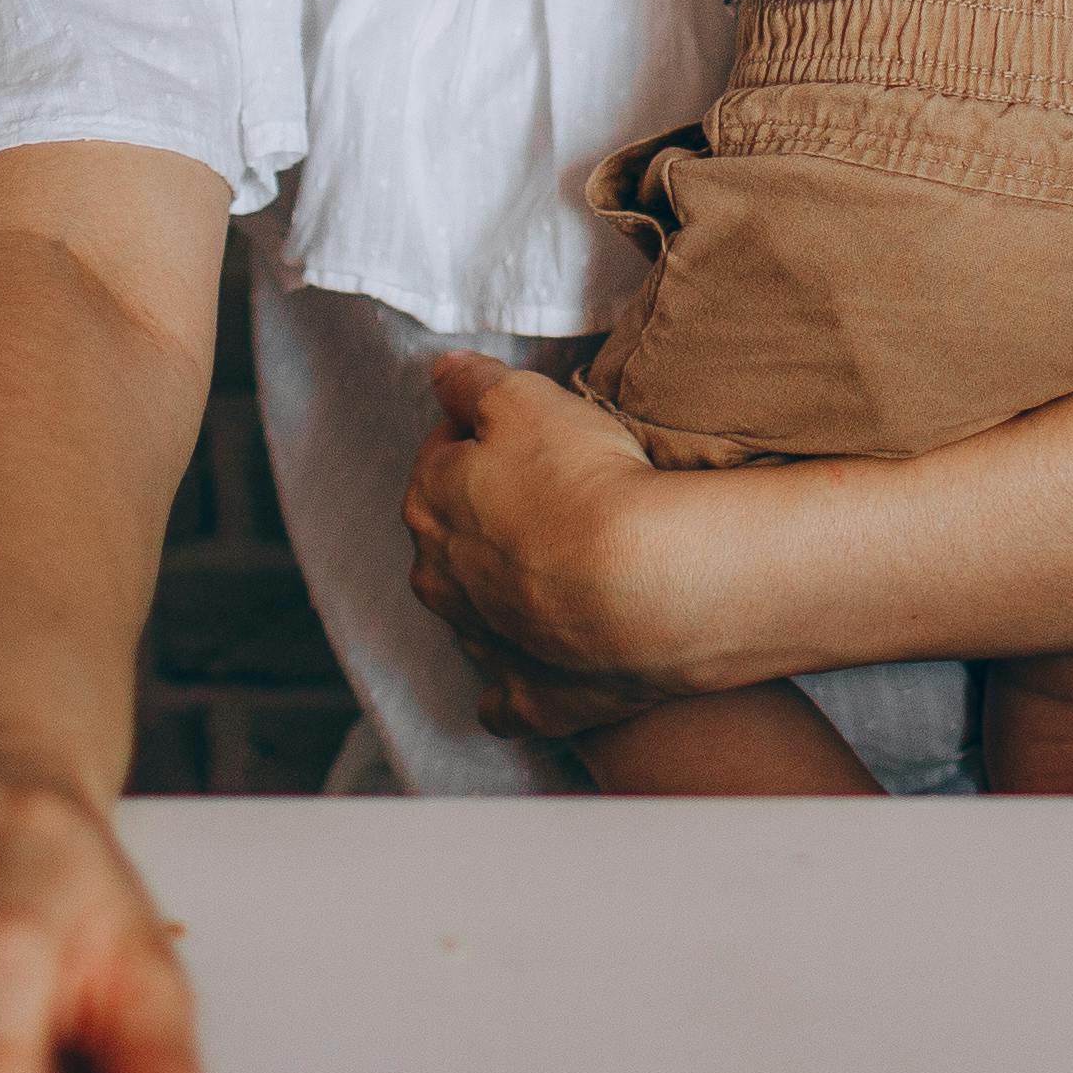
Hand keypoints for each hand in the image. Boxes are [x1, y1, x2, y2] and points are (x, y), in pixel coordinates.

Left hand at [403, 350, 728, 738]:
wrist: (643, 586)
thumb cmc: (582, 482)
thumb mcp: (526, 399)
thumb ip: (473, 382)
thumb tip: (442, 372)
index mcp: (429, 504)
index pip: (442, 456)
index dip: (483, 438)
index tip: (529, 434)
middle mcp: (439, 580)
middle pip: (454, 537)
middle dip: (489, 519)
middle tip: (555, 499)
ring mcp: (482, 645)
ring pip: (476, 616)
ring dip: (507, 597)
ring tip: (568, 572)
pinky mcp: (529, 700)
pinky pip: (511, 697)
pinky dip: (526, 678)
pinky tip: (553, 662)